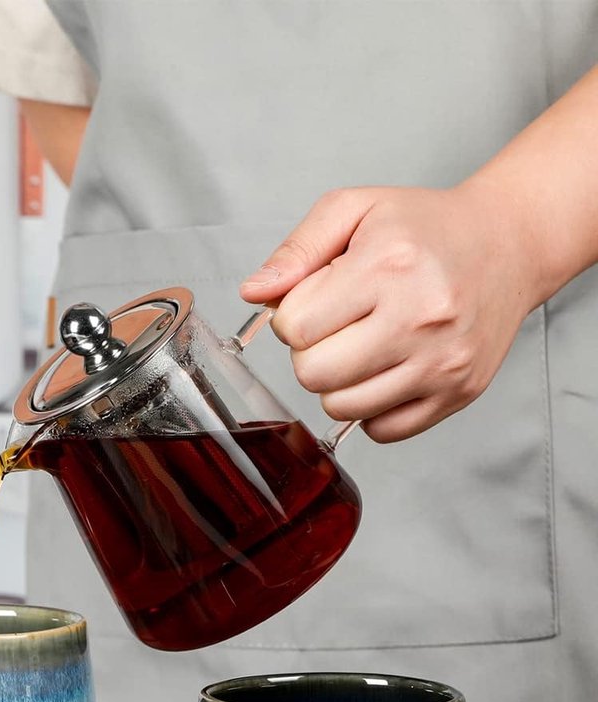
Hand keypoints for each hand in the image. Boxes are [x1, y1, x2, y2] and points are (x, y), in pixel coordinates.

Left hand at [239, 185, 538, 441]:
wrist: (509, 242)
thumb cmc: (426, 227)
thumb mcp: (355, 210)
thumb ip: (296, 250)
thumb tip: (253, 292)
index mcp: (388, 266)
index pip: (293, 327)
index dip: (293, 315)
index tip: (320, 299)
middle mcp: (420, 317)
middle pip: (313, 373)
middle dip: (311, 352)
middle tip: (339, 326)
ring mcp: (441, 361)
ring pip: (342, 407)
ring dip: (339, 383)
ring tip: (364, 346)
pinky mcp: (457, 392)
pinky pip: (382, 430)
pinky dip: (372, 408)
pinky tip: (387, 369)